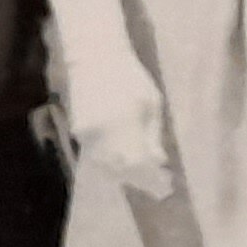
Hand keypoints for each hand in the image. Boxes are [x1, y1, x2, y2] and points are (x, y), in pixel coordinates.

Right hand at [66, 50, 176, 198]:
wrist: (95, 60)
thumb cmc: (130, 78)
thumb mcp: (152, 102)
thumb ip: (153, 134)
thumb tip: (158, 161)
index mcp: (124, 124)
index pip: (138, 163)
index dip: (153, 179)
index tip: (167, 186)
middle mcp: (102, 134)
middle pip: (123, 170)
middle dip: (142, 180)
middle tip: (161, 185)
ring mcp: (88, 136)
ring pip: (108, 169)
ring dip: (128, 176)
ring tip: (147, 178)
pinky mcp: (79, 134)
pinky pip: (97, 159)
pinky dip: (113, 167)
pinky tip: (127, 166)